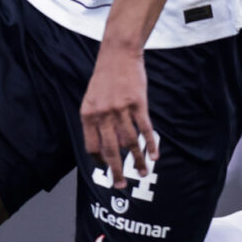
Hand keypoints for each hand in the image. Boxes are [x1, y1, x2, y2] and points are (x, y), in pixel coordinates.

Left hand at [79, 44, 158, 186]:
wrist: (118, 55)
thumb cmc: (104, 79)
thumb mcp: (91, 99)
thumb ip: (95, 120)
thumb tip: (101, 144)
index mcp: (87, 115)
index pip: (91, 146)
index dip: (99, 161)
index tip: (106, 170)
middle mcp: (102, 115)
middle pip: (110, 150)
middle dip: (116, 171)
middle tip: (121, 185)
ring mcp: (121, 110)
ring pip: (130, 143)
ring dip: (138, 161)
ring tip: (143, 172)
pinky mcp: (138, 104)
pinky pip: (145, 130)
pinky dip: (150, 145)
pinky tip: (154, 156)